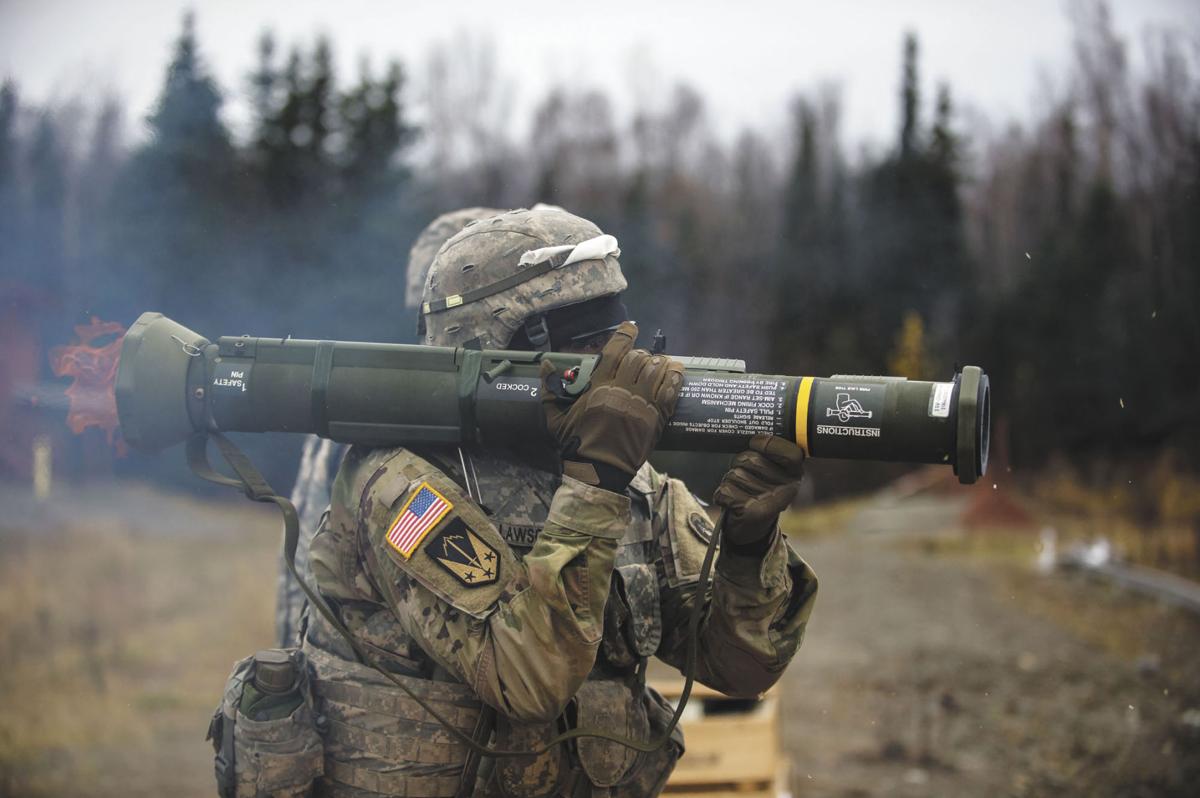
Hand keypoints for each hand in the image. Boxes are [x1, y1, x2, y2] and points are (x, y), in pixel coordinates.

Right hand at [540, 321, 683, 490]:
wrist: (598, 470)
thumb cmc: (576, 444)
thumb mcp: (556, 418)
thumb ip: (550, 389)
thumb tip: (545, 365)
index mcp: (599, 387)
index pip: (615, 351)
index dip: (625, 335)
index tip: (631, 327)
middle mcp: (622, 390)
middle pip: (637, 358)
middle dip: (640, 354)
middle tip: (640, 359)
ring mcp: (642, 403)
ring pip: (656, 369)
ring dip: (658, 362)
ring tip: (658, 362)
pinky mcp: (656, 417)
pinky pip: (671, 389)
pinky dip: (675, 376)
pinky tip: (675, 369)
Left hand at [713, 434, 804, 548]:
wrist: (752, 531)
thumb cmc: (759, 494)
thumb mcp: (771, 474)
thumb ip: (767, 455)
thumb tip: (754, 437)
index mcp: (794, 475)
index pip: (790, 452)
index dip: (769, 443)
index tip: (756, 443)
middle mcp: (787, 489)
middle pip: (751, 459)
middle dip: (739, 464)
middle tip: (745, 479)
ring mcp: (770, 501)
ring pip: (735, 474)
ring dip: (730, 481)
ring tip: (740, 493)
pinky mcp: (752, 512)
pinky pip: (725, 490)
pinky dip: (721, 495)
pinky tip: (732, 504)